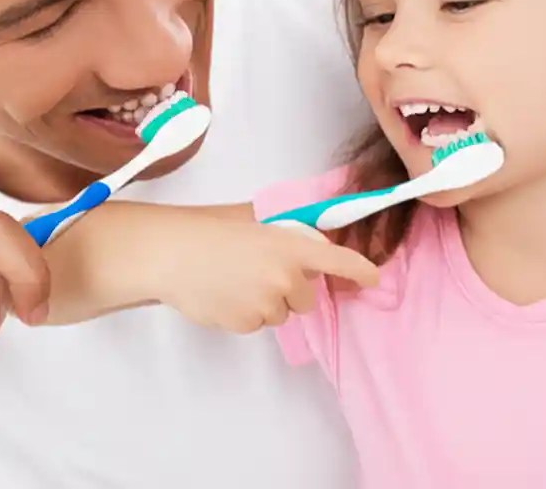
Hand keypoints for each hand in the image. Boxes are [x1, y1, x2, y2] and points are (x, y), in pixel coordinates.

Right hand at [148, 214, 379, 333]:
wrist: (172, 254)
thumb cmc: (210, 231)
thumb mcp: (253, 220)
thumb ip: (286, 232)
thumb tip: (313, 239)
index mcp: (290, 246)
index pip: (337, 261)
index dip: (359, 270)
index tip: (373, 279)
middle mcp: (285, 277)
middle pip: (307, 297)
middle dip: (291, 288)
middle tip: (260, 271)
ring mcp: (266, 304)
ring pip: (281, 313)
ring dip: (266, 302)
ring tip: (234, 281)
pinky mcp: (247, 323)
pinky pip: (257, 323)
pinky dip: (245, 313)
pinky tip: (223, 295)